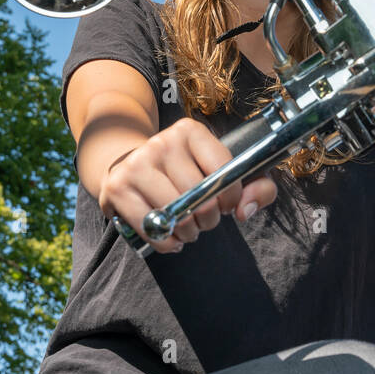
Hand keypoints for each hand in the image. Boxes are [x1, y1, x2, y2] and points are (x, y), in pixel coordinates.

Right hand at [100, 117, 278, 253]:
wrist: (128, 164)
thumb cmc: (184, 171)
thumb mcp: (222, 168)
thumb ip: (256, 186)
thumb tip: (245, 210)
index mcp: (191, 131)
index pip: (223, 170)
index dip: (231, 197)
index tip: (227, 205)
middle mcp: (162, 142)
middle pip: (199, 196)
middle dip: (209, 219)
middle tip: (205, 220)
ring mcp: (137, 164)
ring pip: (177, 214)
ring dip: (189, 232)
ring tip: (188, 228)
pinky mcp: (118, 188)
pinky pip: (151, 228)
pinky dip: (166, 242)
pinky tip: (171, 237)